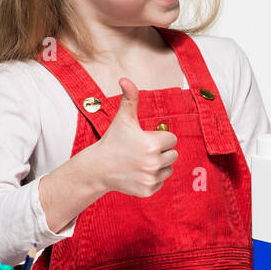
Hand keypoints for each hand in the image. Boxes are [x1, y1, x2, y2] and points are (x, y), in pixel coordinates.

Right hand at [91, 78, 177, 196]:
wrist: (98, 168)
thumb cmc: (113, 140)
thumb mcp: (123, 119)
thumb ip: (130, 98)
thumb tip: (125, 79)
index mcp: (152, 144)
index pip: (172, 139)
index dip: (160, 137)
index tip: (145, 139)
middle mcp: (153, 163)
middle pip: (173, 154)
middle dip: (161, 151)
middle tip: (142, 151)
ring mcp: (151, 178)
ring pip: (169, 168)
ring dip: (159, 165)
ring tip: (140, 162)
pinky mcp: (148, 190)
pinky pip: (161, 182)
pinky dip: (152, 178)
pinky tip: (138, 173)